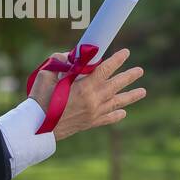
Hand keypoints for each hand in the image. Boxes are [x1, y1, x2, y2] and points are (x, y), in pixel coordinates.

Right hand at [27, 47, 145, 140]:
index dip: (117, 60)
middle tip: (140, 70)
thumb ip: (58, 62)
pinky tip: (123, 112)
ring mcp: (94, 113)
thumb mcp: (45, 76)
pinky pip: (108, 118)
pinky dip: (116, 115)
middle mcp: (93, 100)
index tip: (125, 52)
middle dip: (129, 76)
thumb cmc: (39, 100)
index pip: (106, 70)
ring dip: (131, 96)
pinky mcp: (90, 123)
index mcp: (84, 87)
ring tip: (143, 91)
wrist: (37, 127)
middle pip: (116, 85)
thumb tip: (70, 57)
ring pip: (117, 102)